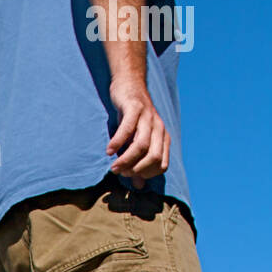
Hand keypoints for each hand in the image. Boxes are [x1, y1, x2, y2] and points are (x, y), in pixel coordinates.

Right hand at [107, 74, 170, 188]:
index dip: (146, 174)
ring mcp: (148, 117)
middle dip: (136, 170)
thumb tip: (139, 186)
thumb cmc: (132, 117)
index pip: (161, 165)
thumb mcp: (136, 141)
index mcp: (162, 138)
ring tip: (114, 166)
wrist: (129, 85)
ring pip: (142, 145)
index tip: (130, 175)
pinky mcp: (135, 107)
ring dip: (126, 160)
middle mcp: (158, 128)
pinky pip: (128, 128)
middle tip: (121, 172)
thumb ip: (138, 163)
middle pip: (154, 157)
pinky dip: (118, 142)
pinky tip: (109, 151)